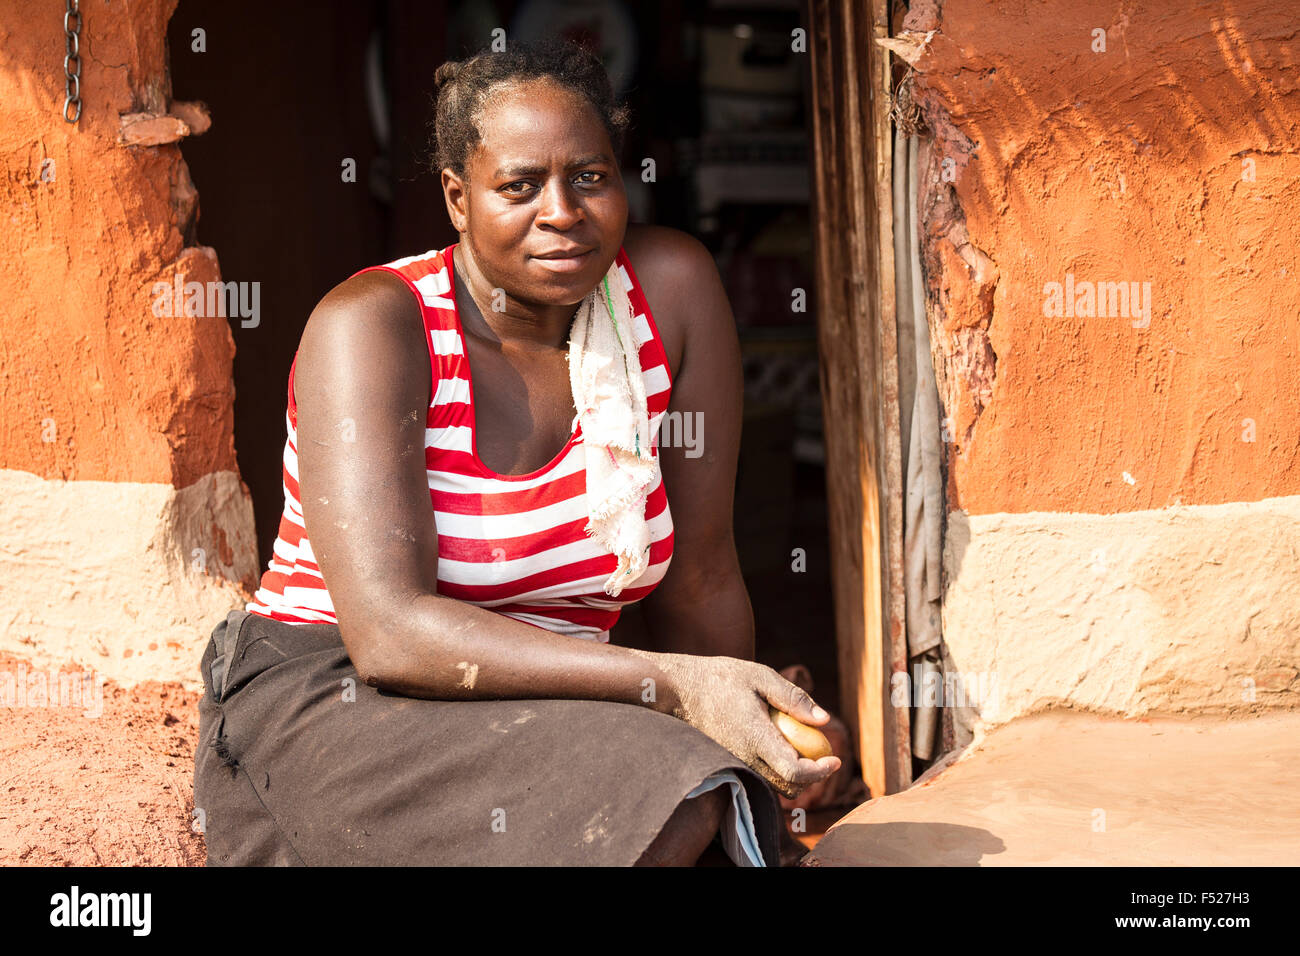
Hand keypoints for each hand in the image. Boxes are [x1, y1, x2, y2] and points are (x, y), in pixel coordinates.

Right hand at [631, 650, 841, 797]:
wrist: (678, 690)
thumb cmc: (720, 678)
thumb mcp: (759, 676)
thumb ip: (793, 698)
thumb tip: (823, 719)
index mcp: (755, 736)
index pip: (794, 771)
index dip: (820, 772)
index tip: (836, 760)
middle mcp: (745, 757)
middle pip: (789, 788)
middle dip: (812, 776)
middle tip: (823, 753)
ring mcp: (735, 763)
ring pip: (775, 786)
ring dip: (795, 774)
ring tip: (800, 745)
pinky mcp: (730, 763)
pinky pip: (761, 776)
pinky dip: (778, 768)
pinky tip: (778, 742)